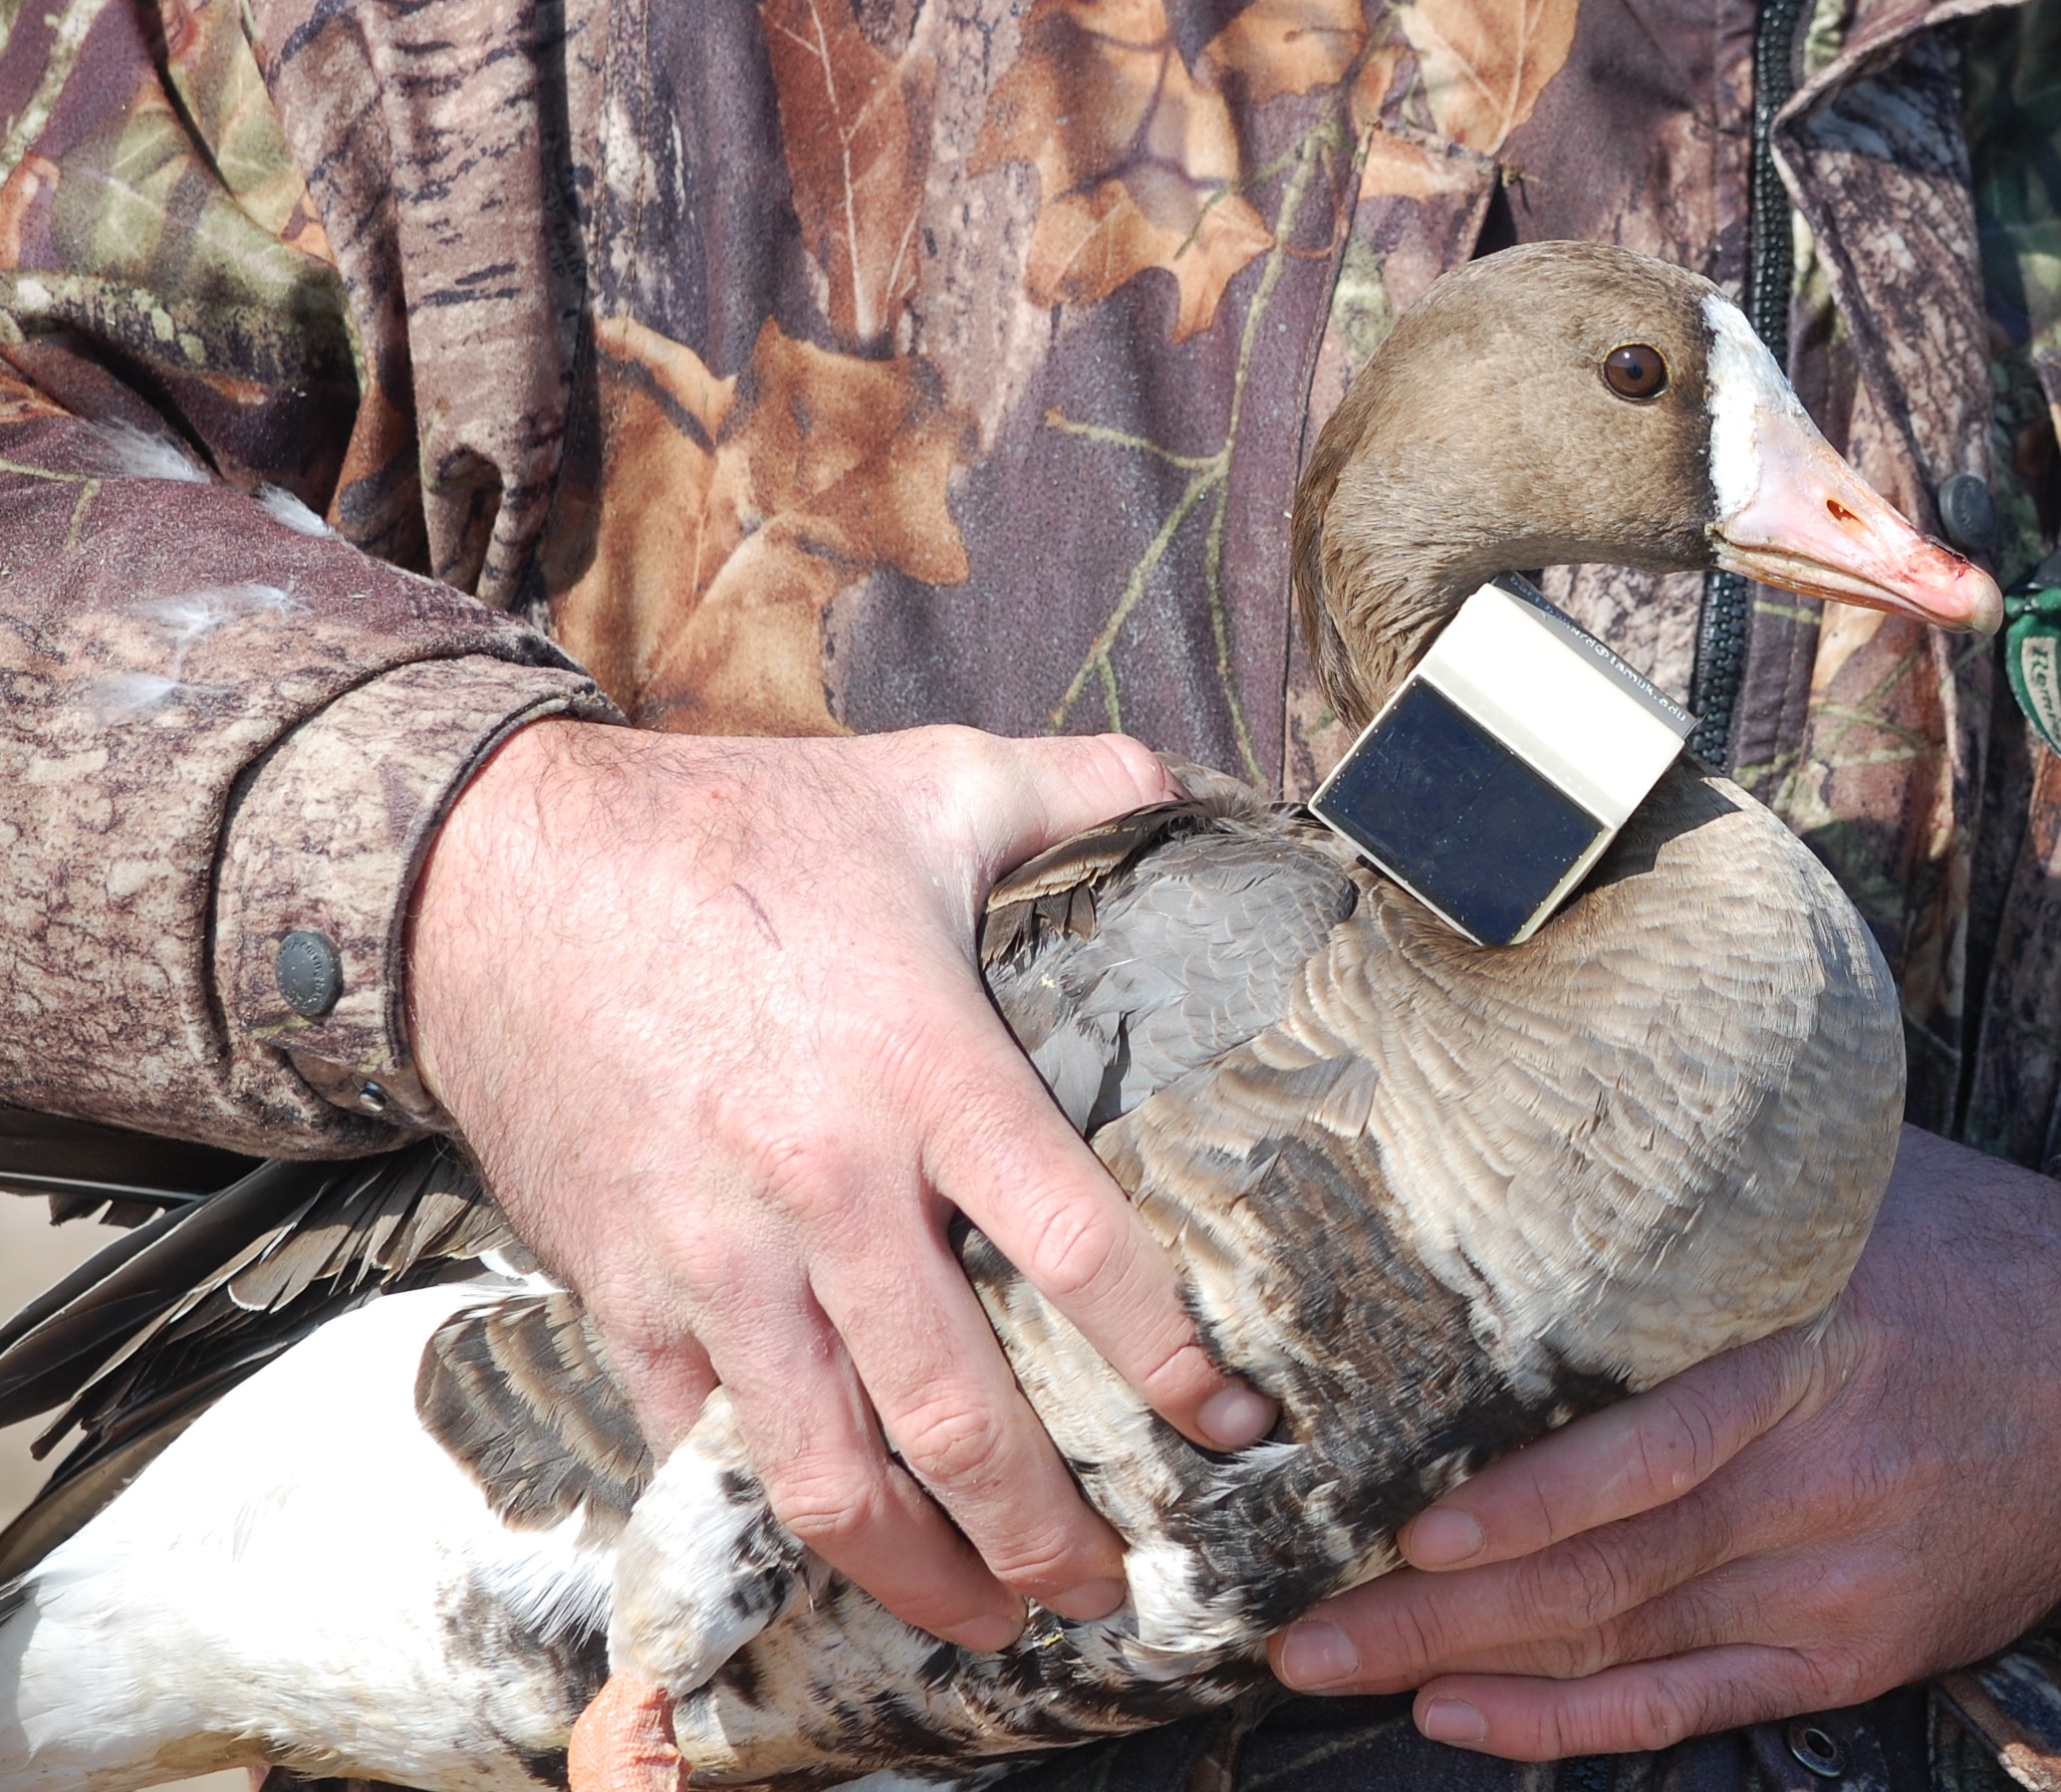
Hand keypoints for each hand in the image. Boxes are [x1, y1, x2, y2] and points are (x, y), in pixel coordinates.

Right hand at [408, 720, 1275, 1648]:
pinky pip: (701, 1444)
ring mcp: (714, 1259)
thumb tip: (1179, 782)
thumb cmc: (726, 833)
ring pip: (824, 1467)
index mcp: (924, 1069)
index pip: (1077, 1248)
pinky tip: (834, 1550)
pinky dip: (767, 1514)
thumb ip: (1073, 790)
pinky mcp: (624, 1294)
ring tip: (990, 1620)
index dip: (1164, 1355)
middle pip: (955, 1410)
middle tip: (1112, 1586)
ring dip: (916, 1566)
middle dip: (1044, 1524)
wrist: (490, 876)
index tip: (1229, 1422)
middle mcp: (825, 1188)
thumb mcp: (923, 787)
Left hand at [1266, 1126, 2060, 1757]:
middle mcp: (1818, 1476)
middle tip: (1289, 1621)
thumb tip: (1536, 1123)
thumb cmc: (1955, 1256)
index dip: (1525, 1500)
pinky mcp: (1849, 1647)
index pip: (1652, 1443)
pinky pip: (1693, 1699)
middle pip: (1601, 1563)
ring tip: (1331, 1663)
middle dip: (1429, 1605)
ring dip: (1464, 1662)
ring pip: (1623, 1637)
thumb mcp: (1842, 1195)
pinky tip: (1465, 1720)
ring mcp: (1833, 1576)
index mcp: (1808, 1348)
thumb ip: (1706, 1199)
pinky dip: (1573, 1723)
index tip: (1400, 1520)